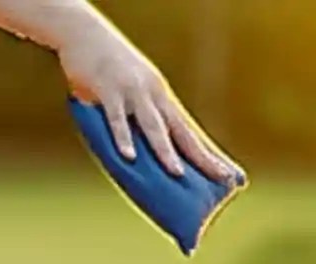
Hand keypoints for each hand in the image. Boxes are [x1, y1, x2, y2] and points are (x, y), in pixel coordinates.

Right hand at [56, 20, 236, 183]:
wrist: (84, 32)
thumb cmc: (107, 70)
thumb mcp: (130, 94)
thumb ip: (135, 124)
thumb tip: (141, 162)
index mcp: (162, 100)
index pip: (191, 133)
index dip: (210, 156)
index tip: (231, 177)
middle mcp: (154, 96)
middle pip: (182, 132)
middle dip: (202, 158)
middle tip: (221, 179)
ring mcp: (133, 92)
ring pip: (153, 126)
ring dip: (165, 150)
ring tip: (177, 173)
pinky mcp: (108, 89)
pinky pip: (117, 118)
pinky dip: (123, 137)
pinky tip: (129, 156)